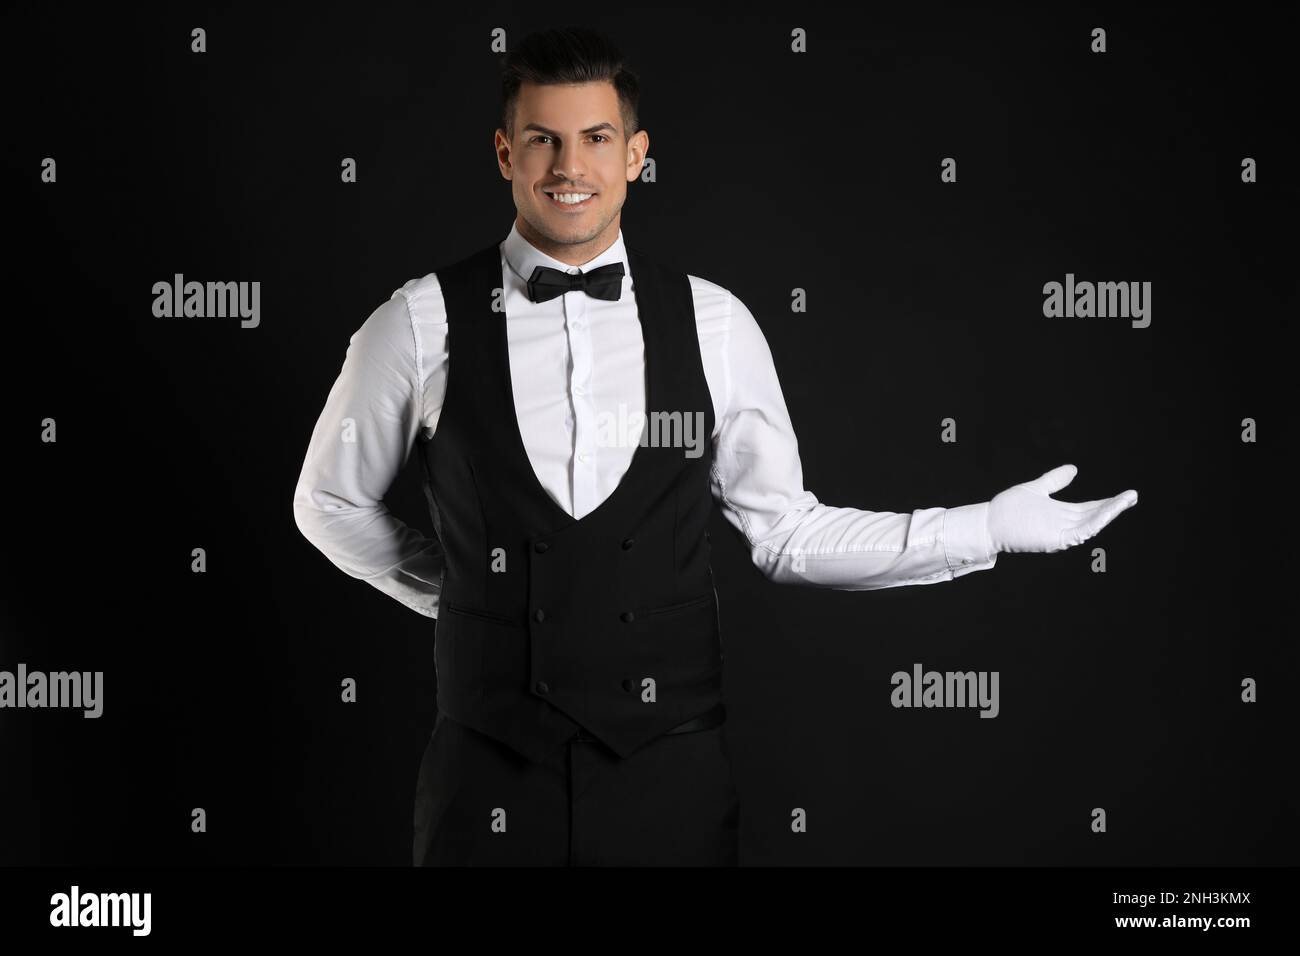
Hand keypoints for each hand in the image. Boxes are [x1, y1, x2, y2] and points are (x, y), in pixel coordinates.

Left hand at [987, 464, 1136, 553]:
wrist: (988, 522)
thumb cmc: (1008, 509)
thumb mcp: (1037, 489)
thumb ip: (1054, 480)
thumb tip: (1073, 468)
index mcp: (1062, 514)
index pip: (1091, 508)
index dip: (1109, 502)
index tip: (1127, 494)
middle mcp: (1064, 525)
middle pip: (1096, 516)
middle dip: (1115, 506)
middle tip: (1133, 496)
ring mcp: (1061, 533)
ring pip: (1093, 524)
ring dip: (1110, 513)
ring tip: (1127, 500)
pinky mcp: (1056, 540)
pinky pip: (1081, 532)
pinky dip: (1096, 522)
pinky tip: (1108, 510)